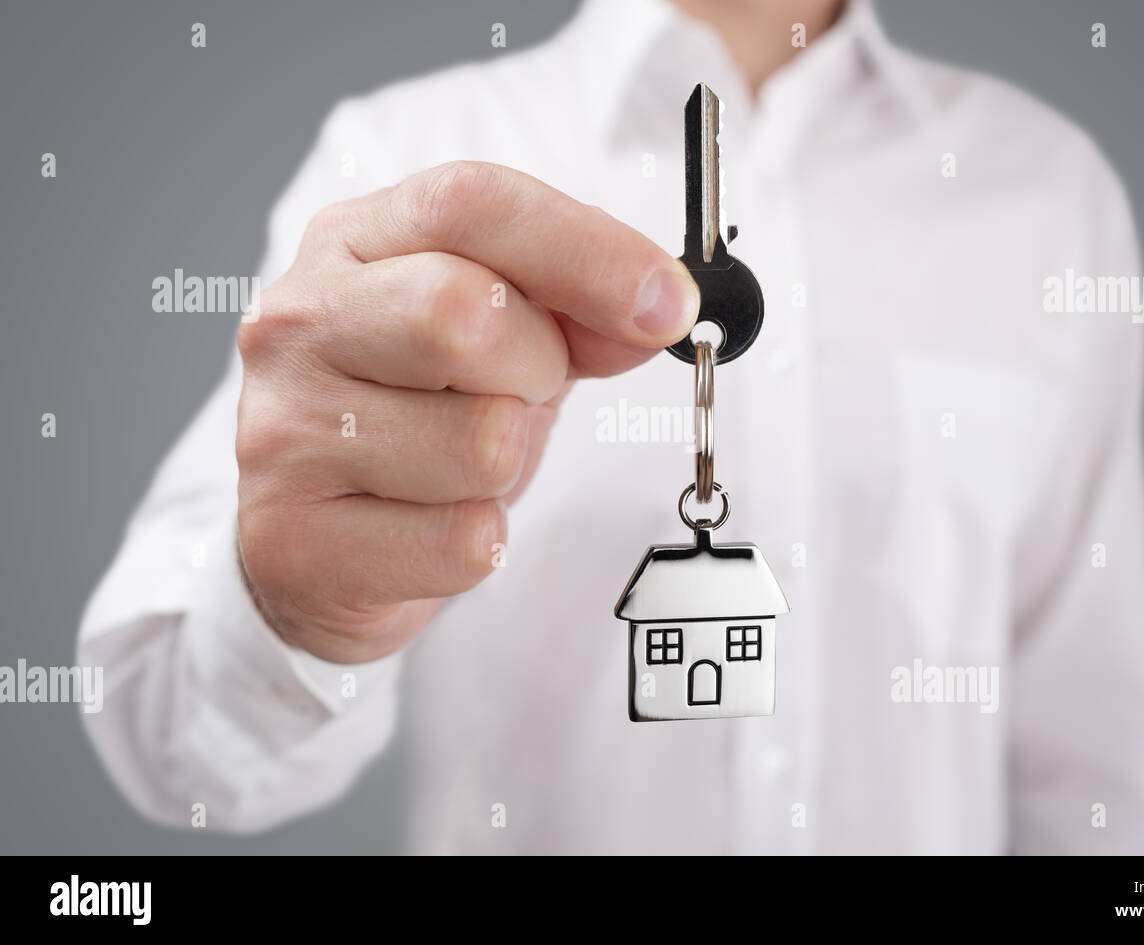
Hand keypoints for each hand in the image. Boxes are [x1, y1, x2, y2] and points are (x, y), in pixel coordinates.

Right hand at [235, 161, 698, 662]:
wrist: (317, 544)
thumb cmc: (415, 420)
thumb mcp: (498, 338)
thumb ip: (573, 308)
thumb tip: (656, 308)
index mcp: (351, 244)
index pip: (469, 203)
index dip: (586, 249)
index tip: (666, 303)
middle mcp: (298, 323)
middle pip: (464, 314)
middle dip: (536, 367)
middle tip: (519, 393)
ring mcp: (283, 431)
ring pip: (482, 441)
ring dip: (508, 464)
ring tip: (458, 465)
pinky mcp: (295, 538)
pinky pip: (464, 539)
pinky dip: (480, 540)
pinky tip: (430, 527)